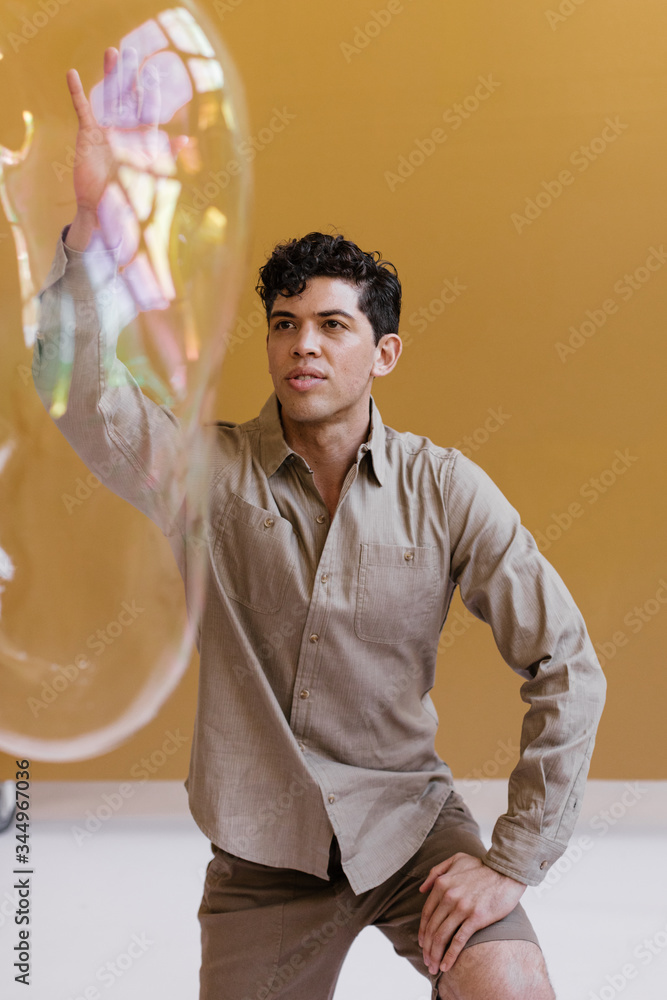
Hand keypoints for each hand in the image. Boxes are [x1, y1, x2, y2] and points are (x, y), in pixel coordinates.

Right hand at [65, 47, 160, 249]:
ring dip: (110, 75)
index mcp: (144, 140)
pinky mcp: (88, 135)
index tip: (152, 73)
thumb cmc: (133, 198)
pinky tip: (72, 74)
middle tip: (131, 51)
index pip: (149, 111)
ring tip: (111, 52)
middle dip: (130, 75)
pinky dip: (77, 92)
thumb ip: (167, 156)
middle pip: (129, 97)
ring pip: (108, 97)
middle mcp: (126, 131)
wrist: (106, 210)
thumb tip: (185, 140)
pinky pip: (83, 110)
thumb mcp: (153, 176)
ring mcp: (107, 131)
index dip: (150, 93)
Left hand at [417, 852, 525, 973]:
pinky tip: (446, 966)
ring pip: (442, 936)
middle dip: (427, 948)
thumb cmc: (482, 867)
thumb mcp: (456, 860)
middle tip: (427, 962)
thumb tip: (422, 889)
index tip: (422, 944)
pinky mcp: (476, 918)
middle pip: (432, 928)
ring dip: (435, 955)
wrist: (507, 871)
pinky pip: (458, 940)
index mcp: (442, 884)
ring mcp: (462, 907)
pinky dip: (450, 955)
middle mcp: (449, 896)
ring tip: (434, 967)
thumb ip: (436, 872)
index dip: (423, 932)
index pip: (426, 914)